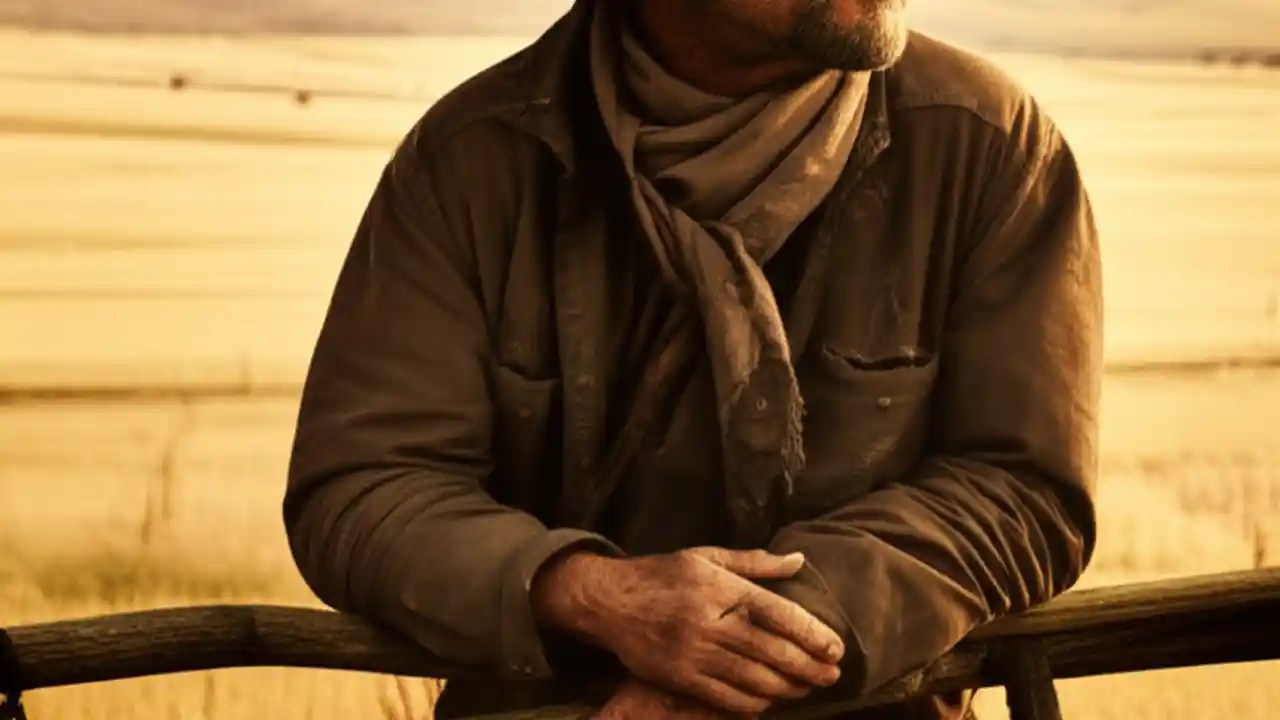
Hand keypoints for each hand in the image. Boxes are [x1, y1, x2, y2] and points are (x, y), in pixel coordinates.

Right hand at [532, 546, 843, 713]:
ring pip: (755, 680)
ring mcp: (695, 653)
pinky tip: (769, 700)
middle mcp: (711, 622)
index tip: (835, 649)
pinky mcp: (680, 678)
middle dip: (809, 668)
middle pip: (773, 652)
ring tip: (806, 688)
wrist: (609, 601)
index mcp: (722, 588)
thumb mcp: (706, 556)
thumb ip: (755, 562)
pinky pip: (727, 698)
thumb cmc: (662, 574)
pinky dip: (754, 703)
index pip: (780, 614)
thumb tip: (798, 561)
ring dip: (787, 688)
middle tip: (832, 676)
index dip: (813, 634)